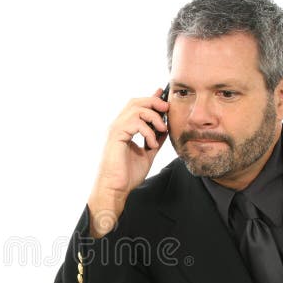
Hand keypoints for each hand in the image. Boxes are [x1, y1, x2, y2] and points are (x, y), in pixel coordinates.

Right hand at [88, 88, 168, 236]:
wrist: (115, 188)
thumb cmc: (127, 175)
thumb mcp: (147, 154)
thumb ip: (154, 141)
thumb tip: (164, 130)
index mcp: (124, 129)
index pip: (137, 107)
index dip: (150, 98)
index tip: (163, 94)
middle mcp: (118, 126)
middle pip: (136, 102)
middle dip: (153, 101)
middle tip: (167, 109)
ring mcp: (116, 129)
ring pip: (136, 109)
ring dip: (154, 117)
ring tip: (161, 130)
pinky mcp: (116, 136)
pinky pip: (135, 123)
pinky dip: (148, 131)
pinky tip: (151, 143)